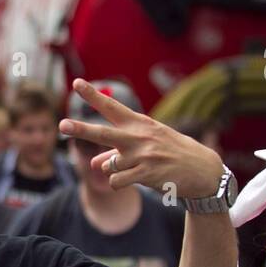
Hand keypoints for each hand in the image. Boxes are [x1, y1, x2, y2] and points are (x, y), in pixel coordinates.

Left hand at [60, 79, 224, 198]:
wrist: (203, 171)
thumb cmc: (172, 154)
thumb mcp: (147, 146)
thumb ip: (117, 153)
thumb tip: (94, 164)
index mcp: (139, 124)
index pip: (112, 107)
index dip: (93, 96)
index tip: (77, 83)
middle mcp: (139, 137)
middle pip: (103, 133)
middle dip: (80, 129)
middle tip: (62, 124)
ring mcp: (143, 155)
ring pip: (109, 165)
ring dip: (115, 170)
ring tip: (139, 169)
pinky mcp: (147, 174)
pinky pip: (117, 181)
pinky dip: (120, 182)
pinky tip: (140, 179)